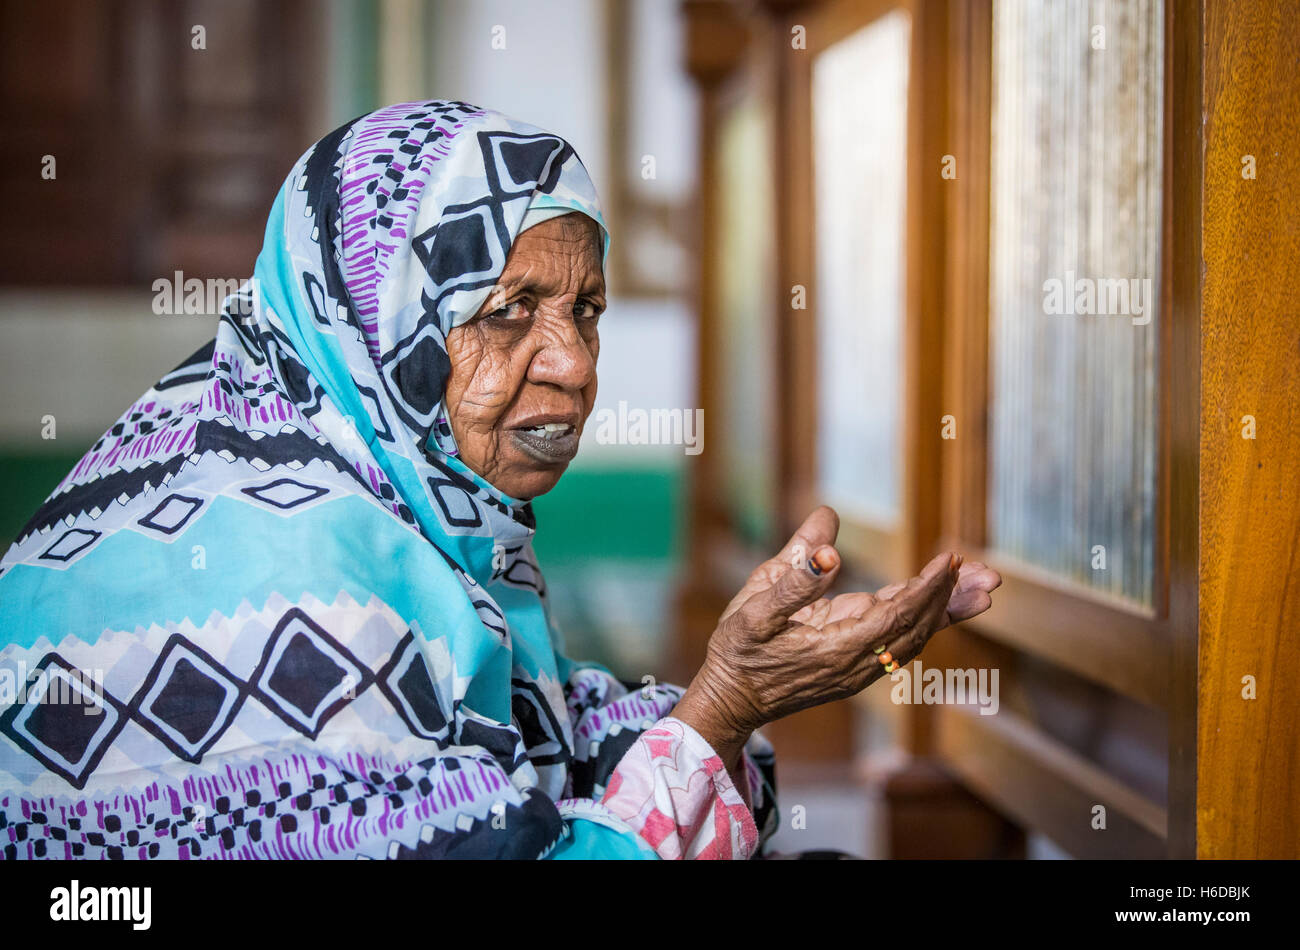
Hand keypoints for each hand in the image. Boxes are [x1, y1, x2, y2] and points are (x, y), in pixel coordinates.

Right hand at [672, 506, 1000, 765]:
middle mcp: (857, 663)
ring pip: (916, 636)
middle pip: (918, 629)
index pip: (895, 616)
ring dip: (950, 609)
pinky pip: (903, 640)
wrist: (732, 697)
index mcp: (836, 648)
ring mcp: (861, 667)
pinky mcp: (859, 664)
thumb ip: (796, 572)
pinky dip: (929, 618)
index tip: (951, 559)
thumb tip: (829, 526)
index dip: (926, 589)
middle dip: (953, 599)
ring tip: (984, 584)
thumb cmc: (739, 649)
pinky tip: (948, 600)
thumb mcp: (755, 607)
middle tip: (990, 574)